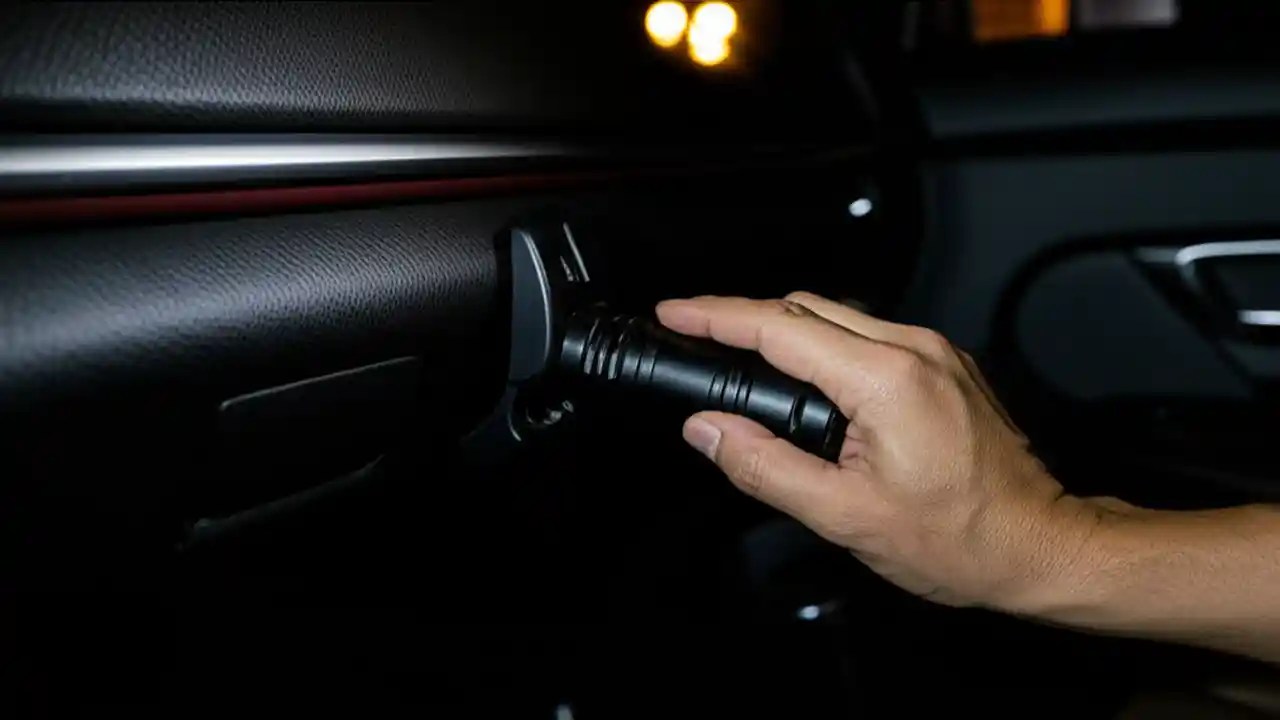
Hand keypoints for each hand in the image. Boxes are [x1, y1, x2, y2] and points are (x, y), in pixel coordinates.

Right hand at [656, 293, 1095, 610]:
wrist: (1038, 546)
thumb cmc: (960, 540)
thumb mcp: (843, 516)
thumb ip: (764, 466)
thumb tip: (709, 430)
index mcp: (886, 380)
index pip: (781, 327)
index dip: (718, 316)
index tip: (677, 312)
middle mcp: (915, 350)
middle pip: (807, 307)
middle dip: (744, 317)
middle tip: (697, 335)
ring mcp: (935, 354)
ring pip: (839, 318)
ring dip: (785, 331)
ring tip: (742, 359)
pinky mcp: (945, 366)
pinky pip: (869, 337)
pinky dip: (825, 346)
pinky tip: (806, 379)